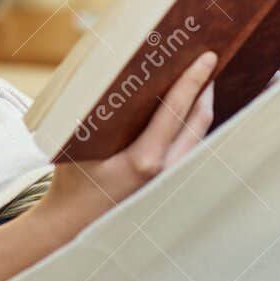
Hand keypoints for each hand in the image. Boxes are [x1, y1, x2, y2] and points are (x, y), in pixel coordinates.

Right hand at [30, 50, 217, 237]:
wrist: (73, 223)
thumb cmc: (72, 180)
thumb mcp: (80, 141)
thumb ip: (100, 110)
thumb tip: (113, 70)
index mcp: (144, 159)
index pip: (177, 109)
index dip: (193, 80)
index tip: (207, 57)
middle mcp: (166, 171)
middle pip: (199, 121)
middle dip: (205, 89)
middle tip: (207, 61)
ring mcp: (171, 181)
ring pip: (199, 136)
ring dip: (201, 108)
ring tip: (200, 82)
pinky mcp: (169, 186)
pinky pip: (191, 149)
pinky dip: (193, 126)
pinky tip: (188, 112)